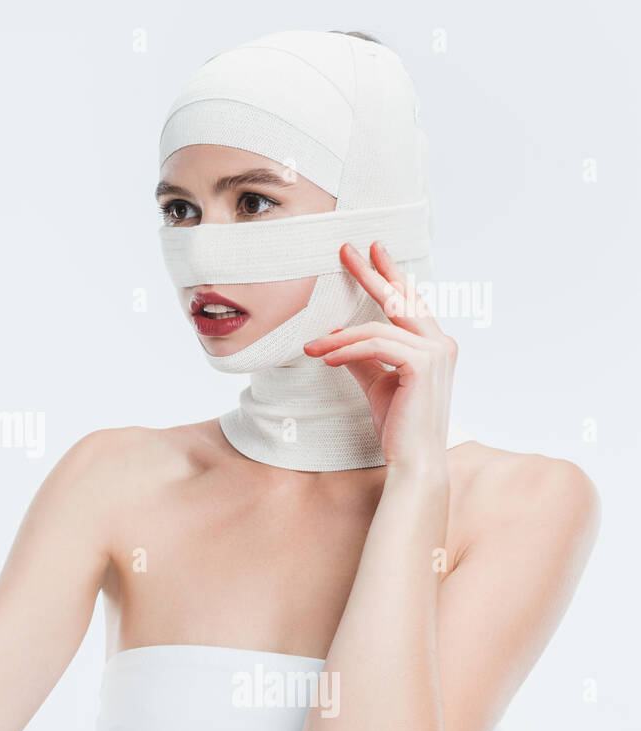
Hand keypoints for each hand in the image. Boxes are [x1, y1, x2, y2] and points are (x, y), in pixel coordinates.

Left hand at [303, 241, 457, 472]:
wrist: (414, 459)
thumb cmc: (399, 425)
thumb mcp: (377, 383)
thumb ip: (363, 356)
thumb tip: (338, 336)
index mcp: (434, 344)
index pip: (408, 303)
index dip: (389, 275)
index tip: (371, 252)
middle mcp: (442, 343)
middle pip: (400, 298)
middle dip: (371, 273)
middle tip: (346, 249)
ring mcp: (437, 351)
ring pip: (377, 328)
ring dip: (338, 338)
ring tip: (311, 347)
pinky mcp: (423, 364)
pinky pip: (375, 346)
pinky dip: (346, 350)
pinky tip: (325, 358)